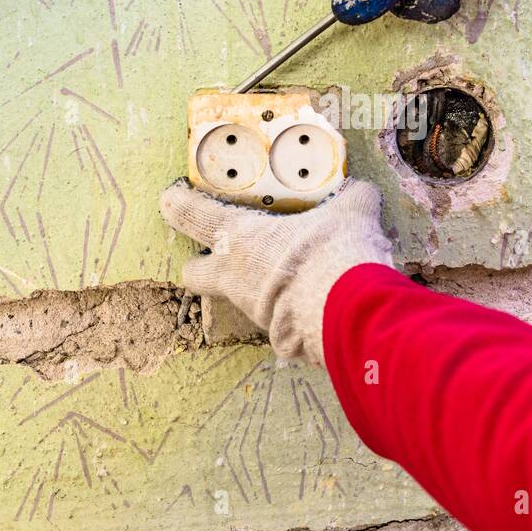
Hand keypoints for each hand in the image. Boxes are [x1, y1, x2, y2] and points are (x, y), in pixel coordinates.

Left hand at [159, 179, 393, 364]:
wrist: (345, 311)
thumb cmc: (334, 252)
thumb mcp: (350, 213)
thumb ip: (352, 199)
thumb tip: (362, 192)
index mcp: (243, 236)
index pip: (196, 216)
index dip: (180, 207)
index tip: (169, 200)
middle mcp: (237, 275)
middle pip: (194, 273)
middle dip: (196, 265)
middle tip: (212, 257)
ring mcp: (253, 309)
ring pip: (236, 298)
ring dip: (251, 287)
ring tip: (282, 276)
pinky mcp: (276, 337)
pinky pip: (274, 318)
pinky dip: (287, 308)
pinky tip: (311, 300)